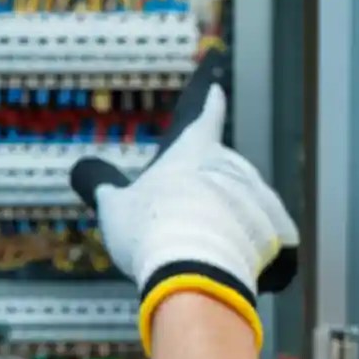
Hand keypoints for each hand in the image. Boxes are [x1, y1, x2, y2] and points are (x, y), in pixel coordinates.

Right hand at [70, 52, 298, 352]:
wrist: (197, 274)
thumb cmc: (151, 231)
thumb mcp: (113, 205)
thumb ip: (99, 183)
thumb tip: (80, 169)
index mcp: (191, 151)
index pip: (202, 113)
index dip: (207, 97)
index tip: (217, 84)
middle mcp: (230, 165)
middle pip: (217, 168)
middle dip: (203, 186)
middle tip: (181, 216)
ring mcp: (259, 195)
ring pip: (241, 199)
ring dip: (225, 215)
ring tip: (200, 246)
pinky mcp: (278, 229)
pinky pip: (263, 232)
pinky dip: (248, 242)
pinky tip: (229, 259)